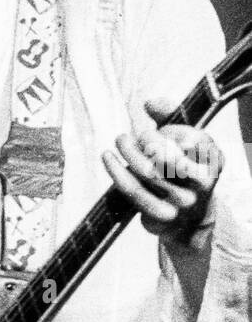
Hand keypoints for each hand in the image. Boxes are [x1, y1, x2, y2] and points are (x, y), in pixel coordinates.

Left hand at [102, 98, 222, 242]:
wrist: (188, 218)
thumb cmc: (180, 169)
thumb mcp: (183, 141)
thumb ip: (170, 116)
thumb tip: (149, 103)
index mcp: (214, 160)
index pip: (193, 139)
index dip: (171, 130)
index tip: (160, 129)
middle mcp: (203, 182)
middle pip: (169, 156)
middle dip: (146, 140)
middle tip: (133, 135)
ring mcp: (184, 202)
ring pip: (149, 172)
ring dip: (129, 152)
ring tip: (121, 140)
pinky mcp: (163, 216)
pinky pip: (134, 191)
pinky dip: (116, 171)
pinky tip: (107, 156)